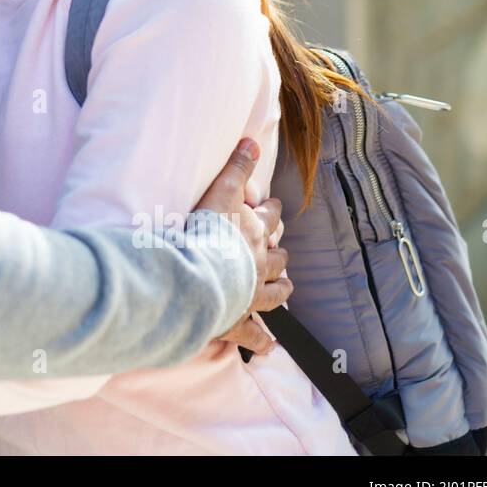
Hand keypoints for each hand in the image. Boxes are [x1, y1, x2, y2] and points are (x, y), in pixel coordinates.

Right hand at [193, 139, 291, 354]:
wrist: (200, 274)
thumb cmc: (207, 233)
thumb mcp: (221, 192)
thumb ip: (235, 168)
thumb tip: (252, 140)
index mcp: (253, 233)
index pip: (268, 218)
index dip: (271, 212)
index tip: (272, 207)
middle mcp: (258, 263)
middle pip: (277, 256)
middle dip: (278, 252)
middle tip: (279, 251)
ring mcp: (251, 294)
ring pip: (274, 292)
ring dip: (280, 289)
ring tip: (286, 288)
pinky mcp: (239, 319)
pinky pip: (254, 333)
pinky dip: (262, 339)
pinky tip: (269, 346)